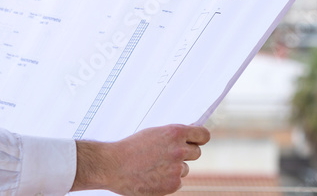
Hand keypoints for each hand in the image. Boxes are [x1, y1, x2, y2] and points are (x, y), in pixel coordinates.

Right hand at [72, 124, 209, 195]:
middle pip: (197, 153)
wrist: (113, 166)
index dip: (200, 138)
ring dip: (175, 168)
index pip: (203, 135)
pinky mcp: (173, 184)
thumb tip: (187, 137)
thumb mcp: (152, 133)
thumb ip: (172, 135)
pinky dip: (168, 180)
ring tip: (154, 166)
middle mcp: (179, 150)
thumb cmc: (130, 148)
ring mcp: (177, 169)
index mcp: (174, 133)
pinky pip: (178, 182)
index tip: (198, 140)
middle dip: (187, 154)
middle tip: (170, 155)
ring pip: (185, 169)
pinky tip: (153, 176)